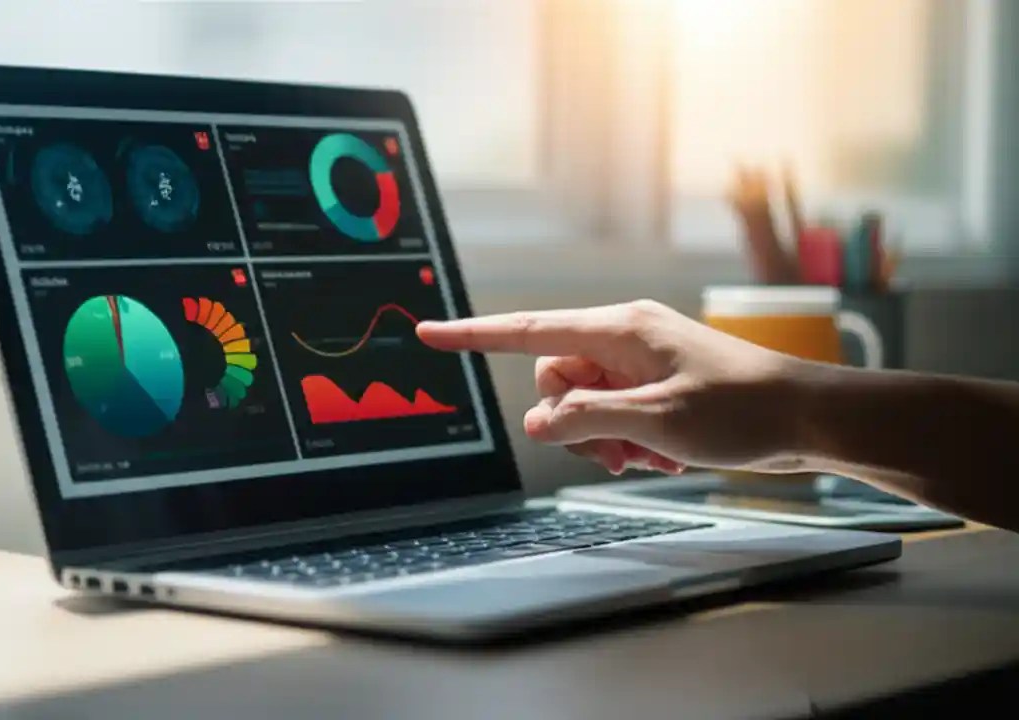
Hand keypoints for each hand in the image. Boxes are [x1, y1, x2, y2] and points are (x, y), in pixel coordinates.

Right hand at [417, 301, 803, 475]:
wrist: (807, 419)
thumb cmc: (742, 409)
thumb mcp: (654, 421)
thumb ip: (584, 419)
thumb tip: (536, 422)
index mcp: (618, 329)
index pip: (528, 331)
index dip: (473, 336)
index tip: (429, 333)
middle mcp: (623, 338)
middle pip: (555, 380)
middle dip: (571, 421)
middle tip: (612, 451)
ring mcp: (640, 363)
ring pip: (583, 403)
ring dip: (602, 438)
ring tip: (646, 456)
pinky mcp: (656, 386)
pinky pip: (613, 414)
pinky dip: (627, 440)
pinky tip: (663, 455)